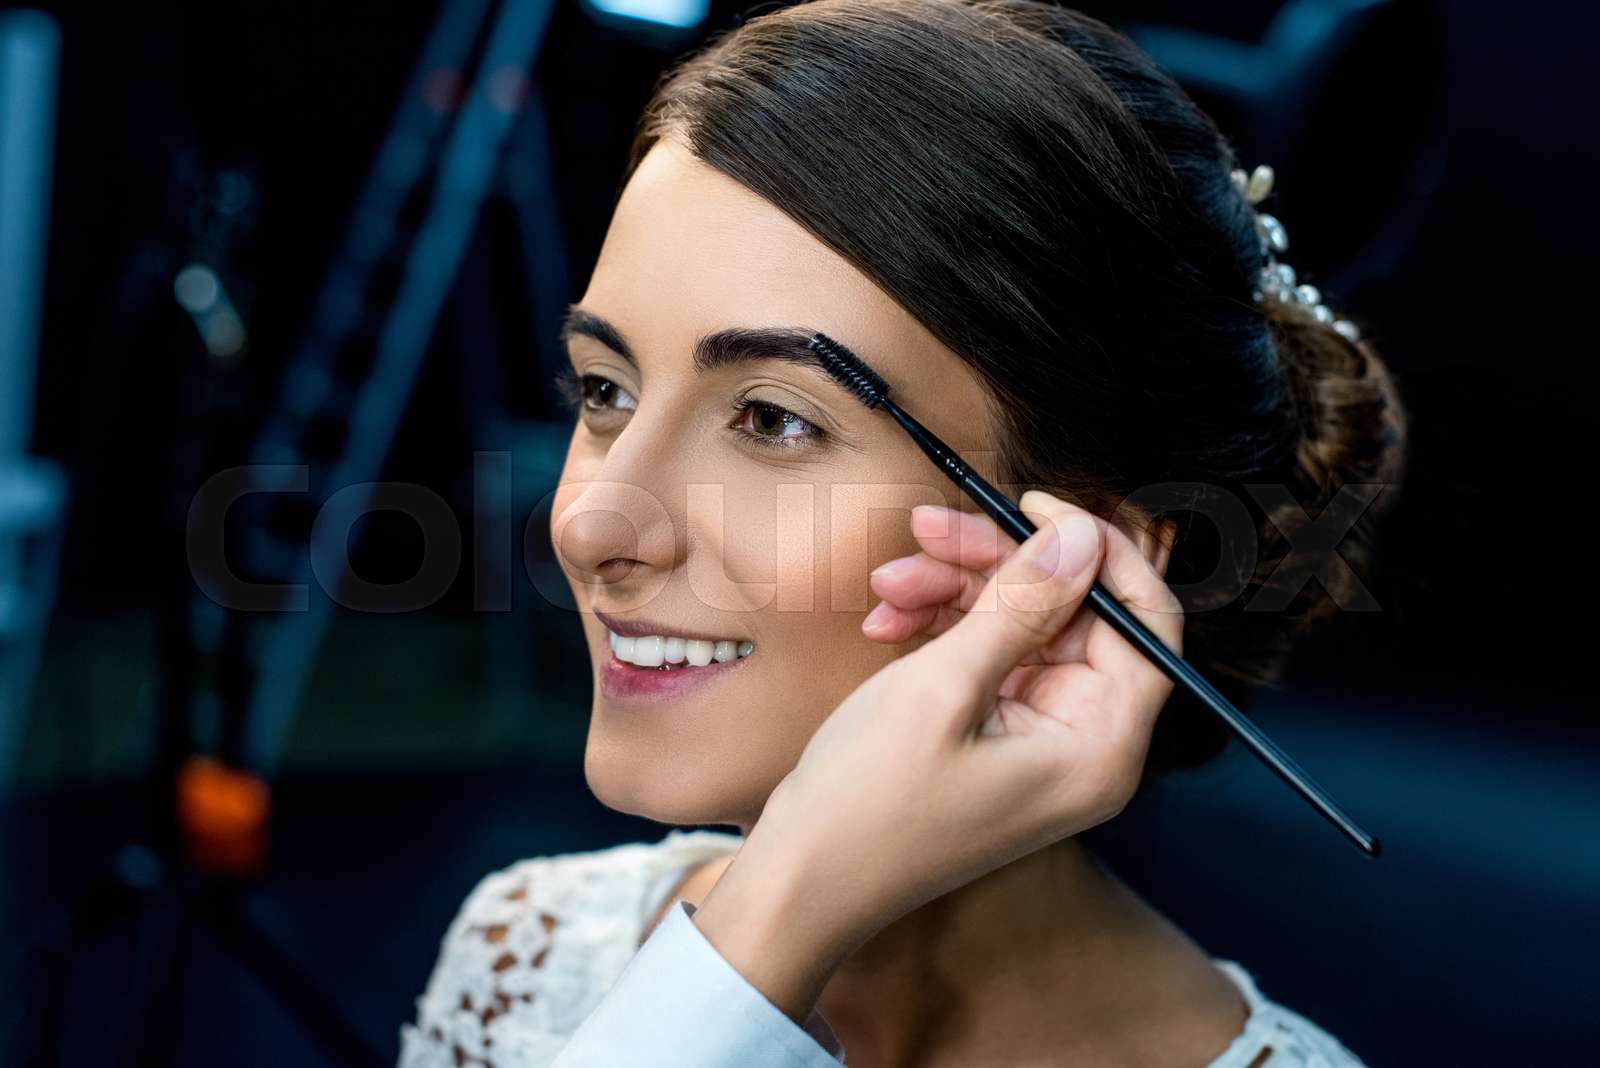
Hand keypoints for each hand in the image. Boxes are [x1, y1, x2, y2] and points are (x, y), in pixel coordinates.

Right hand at [692, 490, 1182, 1022]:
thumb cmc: (869, 805)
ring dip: (955, 591)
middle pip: (1071, 616)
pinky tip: (886, 620)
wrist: (800, 882)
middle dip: (997, 566)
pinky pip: (986, 656)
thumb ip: (1021, 606)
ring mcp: (1037, 742)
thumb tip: (1080, 538)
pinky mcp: (994, 737)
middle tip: (929, 528)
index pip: (1144, 624)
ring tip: (888, 583)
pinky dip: (939, 628)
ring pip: (1020, 626)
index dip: (1097, 555)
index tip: (1034, 506)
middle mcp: (1082, 744)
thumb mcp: (944, 688)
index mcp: (1099, 747)